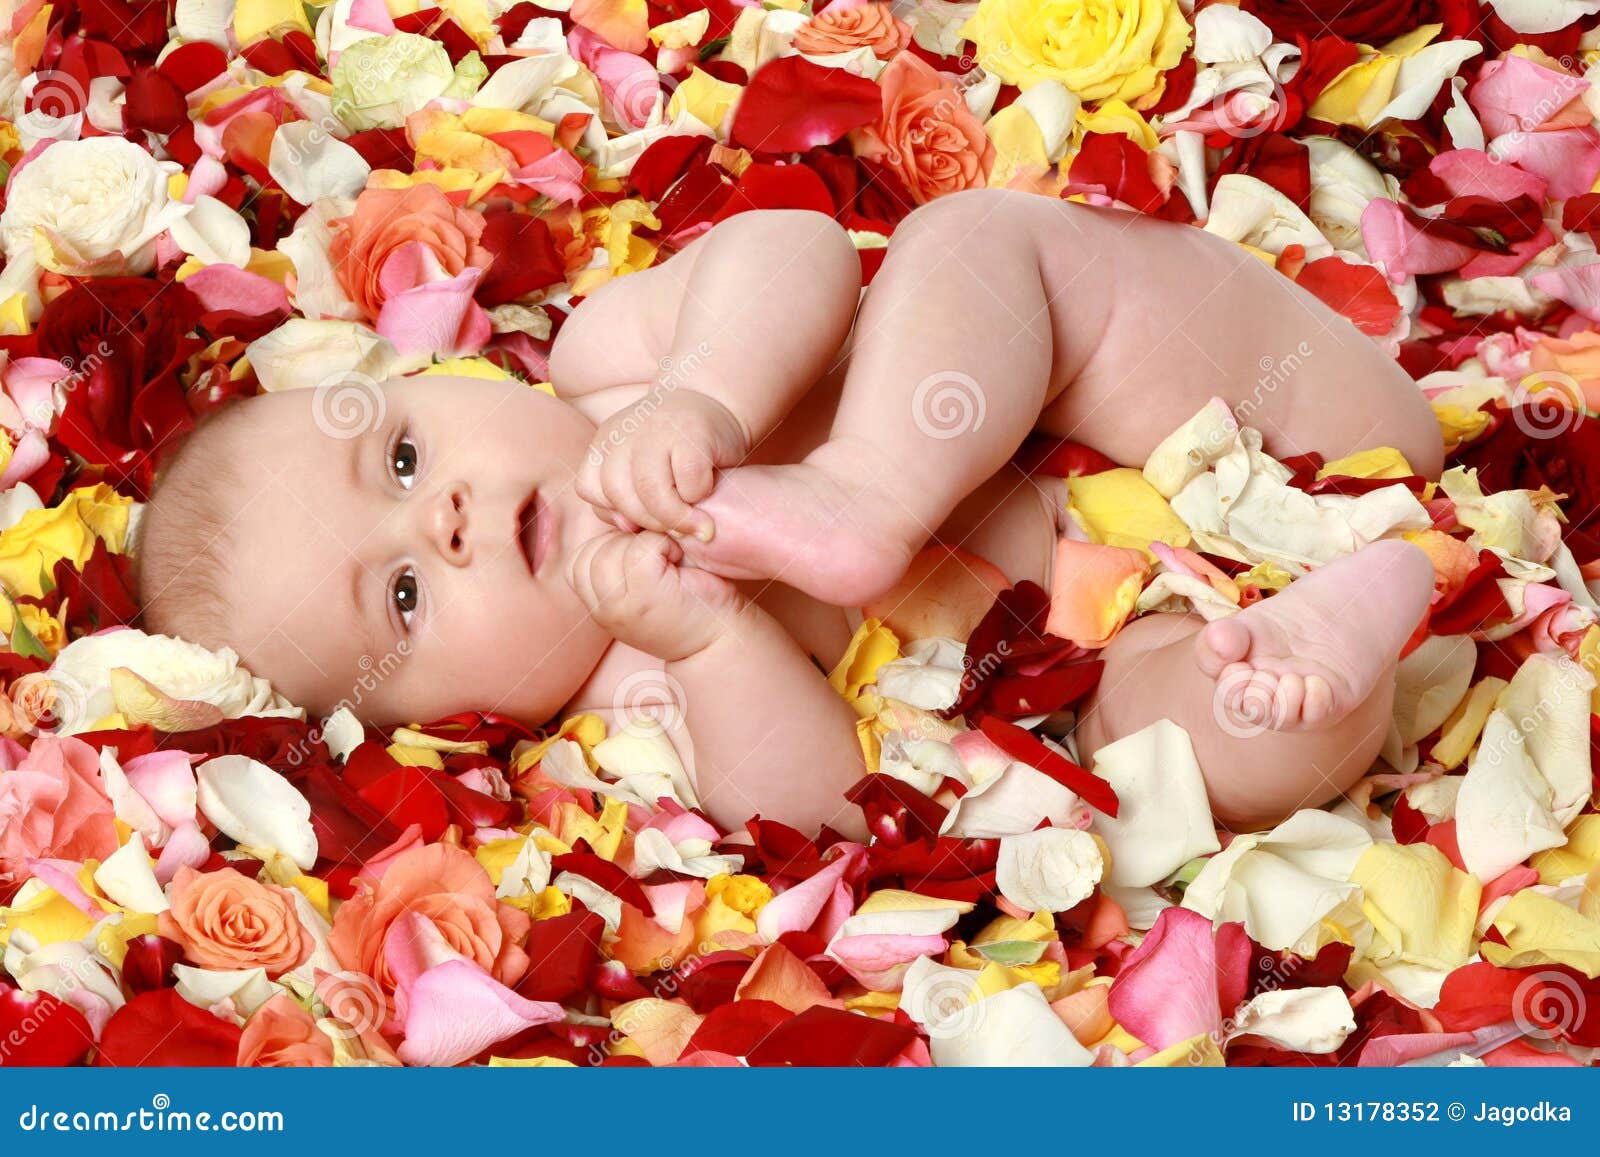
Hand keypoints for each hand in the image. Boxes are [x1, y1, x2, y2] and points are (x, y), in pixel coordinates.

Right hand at [567, 530, 743, 660]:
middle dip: (628, 544)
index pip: (579, 557)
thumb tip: (612, 508)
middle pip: (594, 549)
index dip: (612, 547)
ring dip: (645, 544)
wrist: (720, 640)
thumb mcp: (641, 580)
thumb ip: (618, 555)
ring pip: (613, 546)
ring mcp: (618, 605)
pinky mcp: (644, 596)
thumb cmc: (687, 600)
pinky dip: (662, 544)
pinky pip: (639, 547)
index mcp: (596, 605)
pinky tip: (677, 560)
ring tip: (669, 561)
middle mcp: (601, 609)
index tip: (645, 564)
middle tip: (662, 562)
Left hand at [575, 388, 747, 540]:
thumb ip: (624, 501)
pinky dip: (699, 495)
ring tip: (694, 523)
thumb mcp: (641, 472)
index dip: (617, 513)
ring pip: (649, 490)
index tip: (647, 517)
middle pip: (617, 494)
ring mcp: (657, 429)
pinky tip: (708, 489)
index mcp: (605, 440)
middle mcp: (624, 431)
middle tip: (674, 528)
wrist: (717, 401)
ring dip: (673, 517)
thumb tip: (628, 528)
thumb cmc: (679, 449)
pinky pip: (688, 482)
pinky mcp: (693, 434)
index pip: (589, 489)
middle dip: (647, 521)